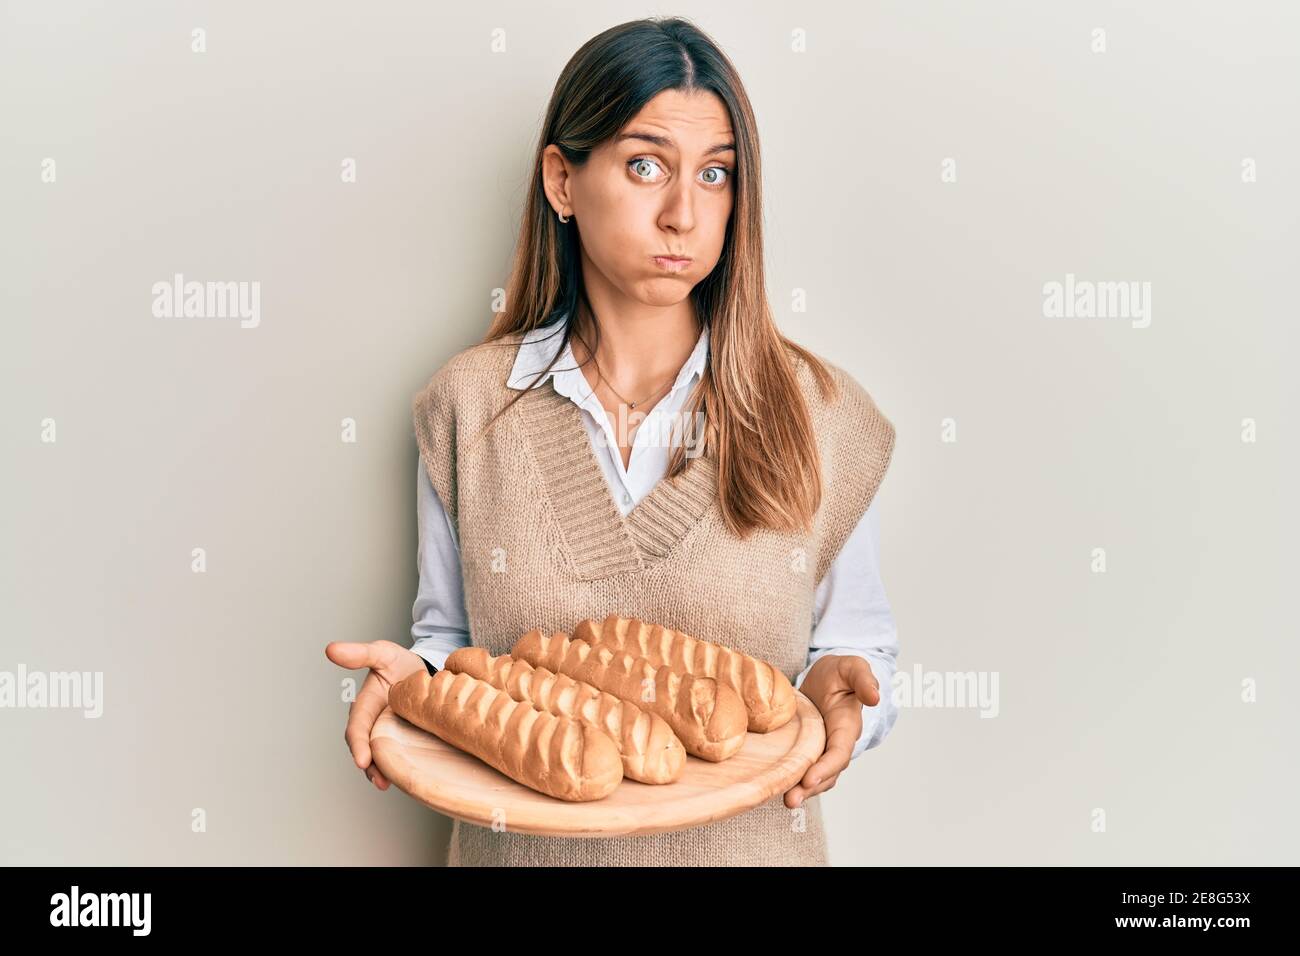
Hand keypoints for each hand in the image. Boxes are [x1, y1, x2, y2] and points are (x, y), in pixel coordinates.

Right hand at [325, 640, 426, 790]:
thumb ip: (360, 654)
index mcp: (366, 707)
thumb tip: (331, 649)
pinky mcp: (406, 742)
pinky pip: (401, 757)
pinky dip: (402, 768)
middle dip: (370, 766)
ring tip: (388, 783)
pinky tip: (409, 777)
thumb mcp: (382, 653)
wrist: (425, 670)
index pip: (357, 728)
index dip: (358, 744)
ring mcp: (391, 735)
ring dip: (384, 772)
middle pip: (367, 749)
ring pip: (383, 757)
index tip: (362, 759)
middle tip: (378, 779)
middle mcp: (375, 725)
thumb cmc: (400, 663)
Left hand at [784, 654, 879, 808]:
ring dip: (801, 790)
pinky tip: (775, 785)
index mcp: (847, 726)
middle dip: (810, 788)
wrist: (826, 676)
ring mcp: (821, 748)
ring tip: (785, 800)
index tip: (810, 779)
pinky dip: (791, 779)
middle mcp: (836, 743)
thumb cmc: (840, 672)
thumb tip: (875, 698)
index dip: (826, 767)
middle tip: (790, 800)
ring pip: (815, 776)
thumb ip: (864, 679)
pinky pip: (801, 768)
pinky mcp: (806, 749)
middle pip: (827, 773)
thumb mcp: (853, 667)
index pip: (839, 752)